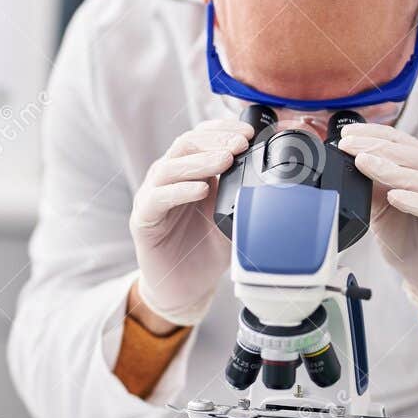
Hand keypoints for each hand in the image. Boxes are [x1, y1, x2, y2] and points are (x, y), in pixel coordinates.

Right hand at [129, 118, 250, 327]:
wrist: (185, 288)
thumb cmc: (206, 249)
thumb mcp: (233, 217)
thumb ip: (244, 196)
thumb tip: (275, 181)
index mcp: (189, 171)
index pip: (202, 136)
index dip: (223, 129)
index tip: (249, 132)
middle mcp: (168, 177)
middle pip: (186, 144)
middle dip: (215, 140)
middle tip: (239, 144)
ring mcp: (152, 195)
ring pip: (170, 166)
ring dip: (200, 161)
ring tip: (225, 160)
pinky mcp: (143, 218)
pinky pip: (158, 198)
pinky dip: (179, 190)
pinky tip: (201, 190)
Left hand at [336, 123, 417, 323]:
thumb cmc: (411, 240)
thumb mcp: (382, 210)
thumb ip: (371, 187)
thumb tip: (349, 165)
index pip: (402, 142)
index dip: (375, 135)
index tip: (347, 135)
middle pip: (414, 154)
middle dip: (378, 148)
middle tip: (351, 147)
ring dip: (394, 171)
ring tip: (367, 165)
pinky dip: (416, 201)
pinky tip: (395, 197)